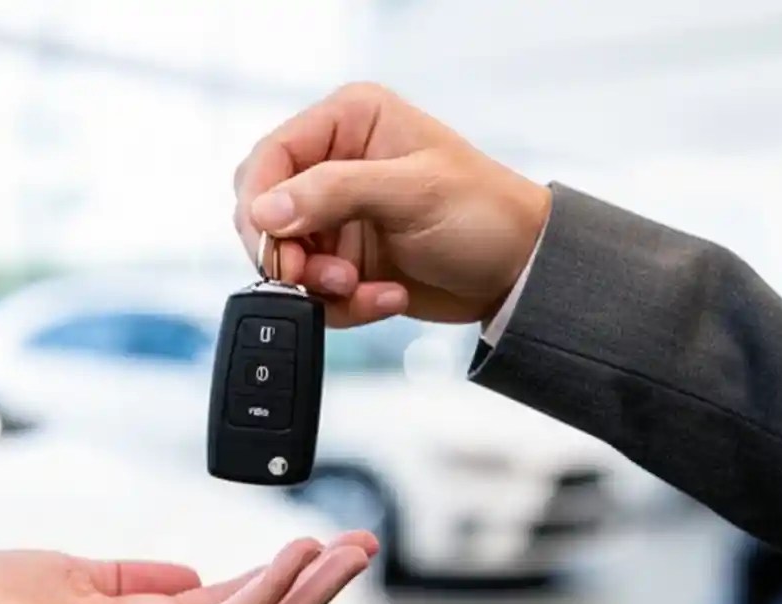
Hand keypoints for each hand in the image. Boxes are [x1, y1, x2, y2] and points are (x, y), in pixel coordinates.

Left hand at [0, 532, 377, 603]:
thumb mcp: (84, 577)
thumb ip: (141, 579)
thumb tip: (188, 572)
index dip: (286, 576)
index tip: (325, 544)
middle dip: (320, 587)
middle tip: (365, 545)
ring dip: (309, 589)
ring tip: (348, 550)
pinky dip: (261, 591)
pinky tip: (292, 560)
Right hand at [233, 82, 551, 326]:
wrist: (520, 272)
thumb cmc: (486, 214)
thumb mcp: (412, 193)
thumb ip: (333, 193)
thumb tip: (264, 210)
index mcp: (349, 122)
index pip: (271, 156)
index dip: (261, 203)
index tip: (273, 242)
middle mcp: (334, 164)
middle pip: (264, 211)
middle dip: (289, 254)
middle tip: (326, 277)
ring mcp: (335, 215)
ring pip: (283, 258)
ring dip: (318, 285)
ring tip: (361, 288)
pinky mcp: (343, 258)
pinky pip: (311, 289)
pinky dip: (341, 303)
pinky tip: (385, 297)